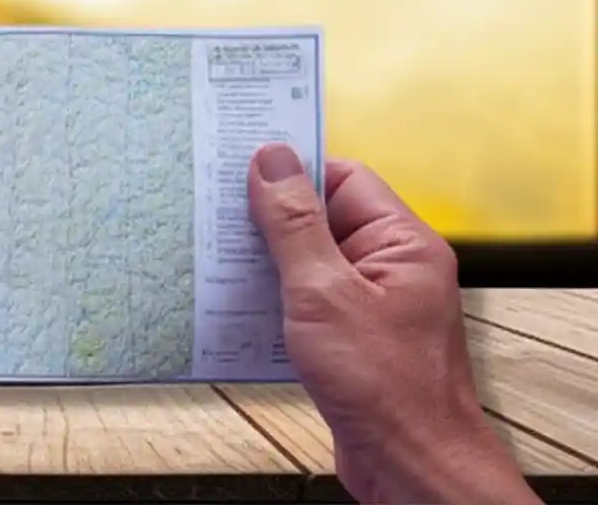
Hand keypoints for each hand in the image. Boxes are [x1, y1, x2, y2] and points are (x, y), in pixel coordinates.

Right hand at [248, 143, 539, 504]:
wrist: (412, 468)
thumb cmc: (387, 389)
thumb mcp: (323, 294)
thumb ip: (294, 225)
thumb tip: (272, 161)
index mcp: (401, 243)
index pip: (343, 179)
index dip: (293, 172)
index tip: (242, 168)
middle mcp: (391, 268)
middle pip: (321, 220)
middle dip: (269, 222)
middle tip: (217, 217)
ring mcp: (372, 306)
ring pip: (308, 264)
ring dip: (266, 267)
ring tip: (220, 266)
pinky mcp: (352, 340)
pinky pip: (307, 304)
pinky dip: (273, 305)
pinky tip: (239, 312)